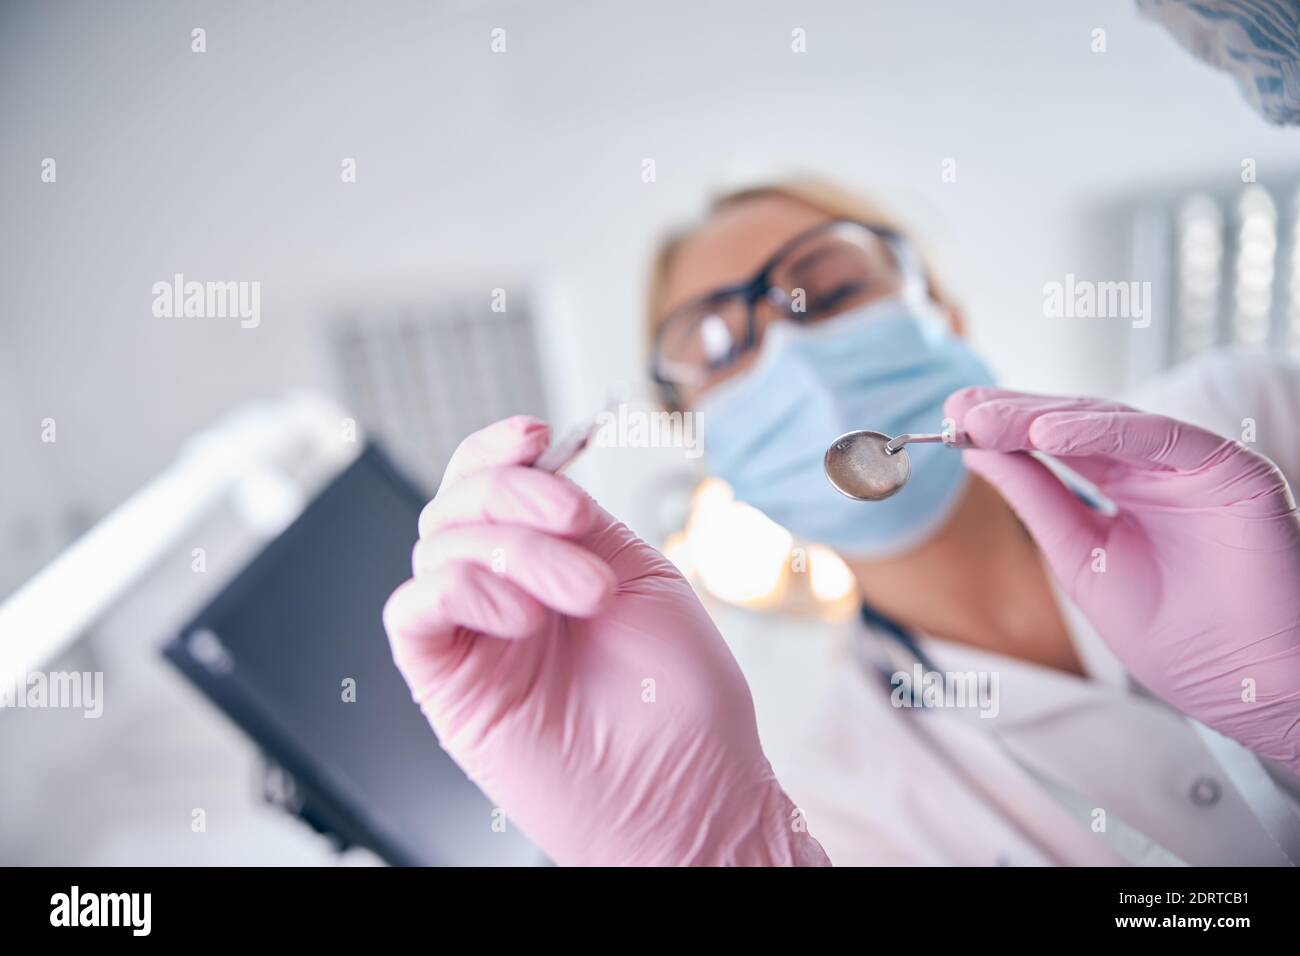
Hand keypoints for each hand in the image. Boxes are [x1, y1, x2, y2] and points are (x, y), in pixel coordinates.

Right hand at [383, 416, 828, 865]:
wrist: (690, 794)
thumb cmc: (680, 702)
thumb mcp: (640, 576)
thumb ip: (581, 523)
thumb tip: (539, 471)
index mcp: (544, 562)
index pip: (487, 483)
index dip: (497, 449)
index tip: (537, 436)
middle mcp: (500, 594)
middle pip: (456, 504)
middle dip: (516, 492)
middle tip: (578, 525)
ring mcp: (472, 637)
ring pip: (439, 546)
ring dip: (516, 550)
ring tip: (585, 597)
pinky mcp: (446, 683)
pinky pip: (412, 610)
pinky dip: (463, 589)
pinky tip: (522, 617)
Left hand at [945, 387, 1299, 771]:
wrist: (1245, 686)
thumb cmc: (1176, 636)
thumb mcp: (1080, 559)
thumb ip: (1037, 500)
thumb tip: (978, 452)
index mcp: (1126, 487)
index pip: (1057, 443)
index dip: (1004, 428)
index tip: (952, 418)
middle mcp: (1158, 467)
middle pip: (1075, 423)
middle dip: (1013, 412)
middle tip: (958, 407)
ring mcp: (1192, 464)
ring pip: (1109, 420)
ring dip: (1042, 415)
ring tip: (986, 418)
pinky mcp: (1227, 468)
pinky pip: (1158, 437)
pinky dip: (1101, 430)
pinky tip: (1045, 432)